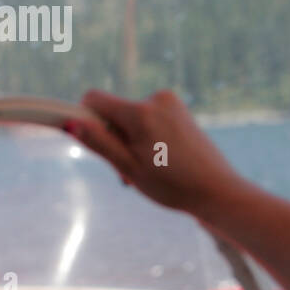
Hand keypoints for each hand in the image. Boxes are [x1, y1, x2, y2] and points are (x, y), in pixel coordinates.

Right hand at [65, 89, 241, 219]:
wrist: (218, 190)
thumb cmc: (173, 185)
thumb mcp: (129, 168)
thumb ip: (100, 144)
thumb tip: (71, 124)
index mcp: (141, 112)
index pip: (94, 99)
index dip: (85, 119)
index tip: (89, 141)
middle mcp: (156, 99)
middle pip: (114, 112)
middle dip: (114, 138)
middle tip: (130, 170)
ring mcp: (171, 103)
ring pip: (131, 118)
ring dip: (131, 142)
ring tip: (149, 168)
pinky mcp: (180, 110)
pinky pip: (149, 119)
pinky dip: (147, 138)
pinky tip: (161, 160)